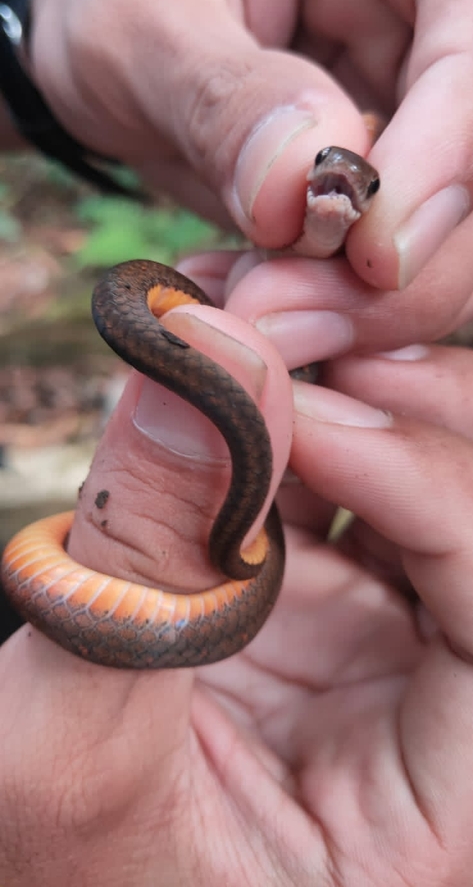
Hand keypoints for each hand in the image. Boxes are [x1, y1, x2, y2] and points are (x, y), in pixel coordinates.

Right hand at [2, 298, 472, 884]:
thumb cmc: (60, 864)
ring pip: (429, 457)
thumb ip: (146, 561)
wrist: (25, 857)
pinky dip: (285, 389)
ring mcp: (384, 630)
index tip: (293, 408)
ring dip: (349, 374)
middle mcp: (438, 702)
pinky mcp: (321, 580)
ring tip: (239, 322)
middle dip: (404, 402)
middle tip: (279, 328)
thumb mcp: (76, 746)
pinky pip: (340, 457)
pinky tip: (220, 342)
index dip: (425, 482)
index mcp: (447, 801)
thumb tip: (204, 346)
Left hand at [29, 0, 472, 306]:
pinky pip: (404, 267)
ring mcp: (424, 99)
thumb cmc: (118, 7)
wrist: (108, 62)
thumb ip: (226, 99)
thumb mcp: (141, 31)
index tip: (374, 248)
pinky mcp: (402, 179)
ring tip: (249, 308)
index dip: (451, 138)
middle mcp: (426, 3)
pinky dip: (335, 310)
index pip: (472, 8)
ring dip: (367, 301)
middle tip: (285, 313)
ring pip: (459, 228)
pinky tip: (252, 302)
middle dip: (409, 256)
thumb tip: (312, 187)